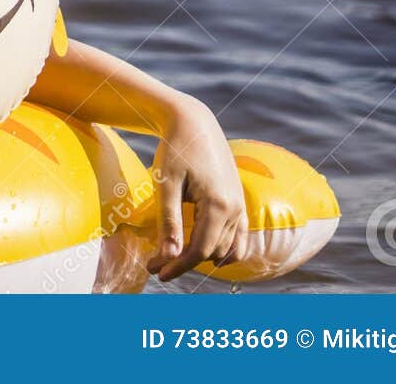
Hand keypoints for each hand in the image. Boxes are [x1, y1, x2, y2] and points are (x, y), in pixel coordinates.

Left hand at [147, 98, 248, 280]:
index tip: (154, 272)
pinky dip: (225, 249)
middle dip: (184, 262)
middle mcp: (235, 208)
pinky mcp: (239, 200)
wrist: (193, 122)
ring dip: (204, 258)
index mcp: (218, 205)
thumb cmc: (175, 149)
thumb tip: (168, 256)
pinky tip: (204, 252)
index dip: (177, 266)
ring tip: (174, 259)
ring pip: (228, 248)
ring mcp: (241, 205)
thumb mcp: (166, 184)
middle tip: (154, 265)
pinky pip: (240, 237)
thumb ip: (169, 221)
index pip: (200, 251)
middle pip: (212, 252)